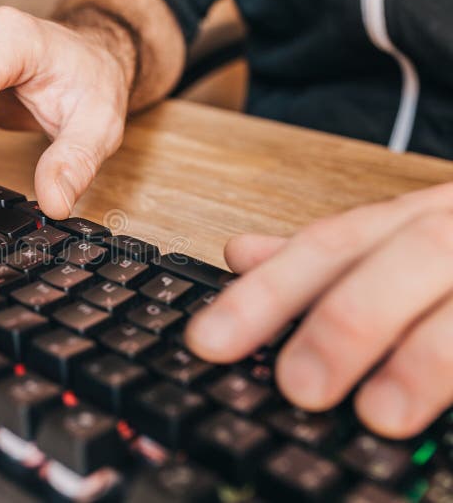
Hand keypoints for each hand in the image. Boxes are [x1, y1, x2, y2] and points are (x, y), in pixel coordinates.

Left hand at [187, 182, 452, 437]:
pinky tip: (446, 420)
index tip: (210, 342)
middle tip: (300, 386)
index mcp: (409, 220)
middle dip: (348, 321)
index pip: (326, 246)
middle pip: (404, 259)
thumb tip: (240, 253)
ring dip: (427, 356)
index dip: (265, 293)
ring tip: (382, 413)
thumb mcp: (394, 237)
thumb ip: (324, 255)